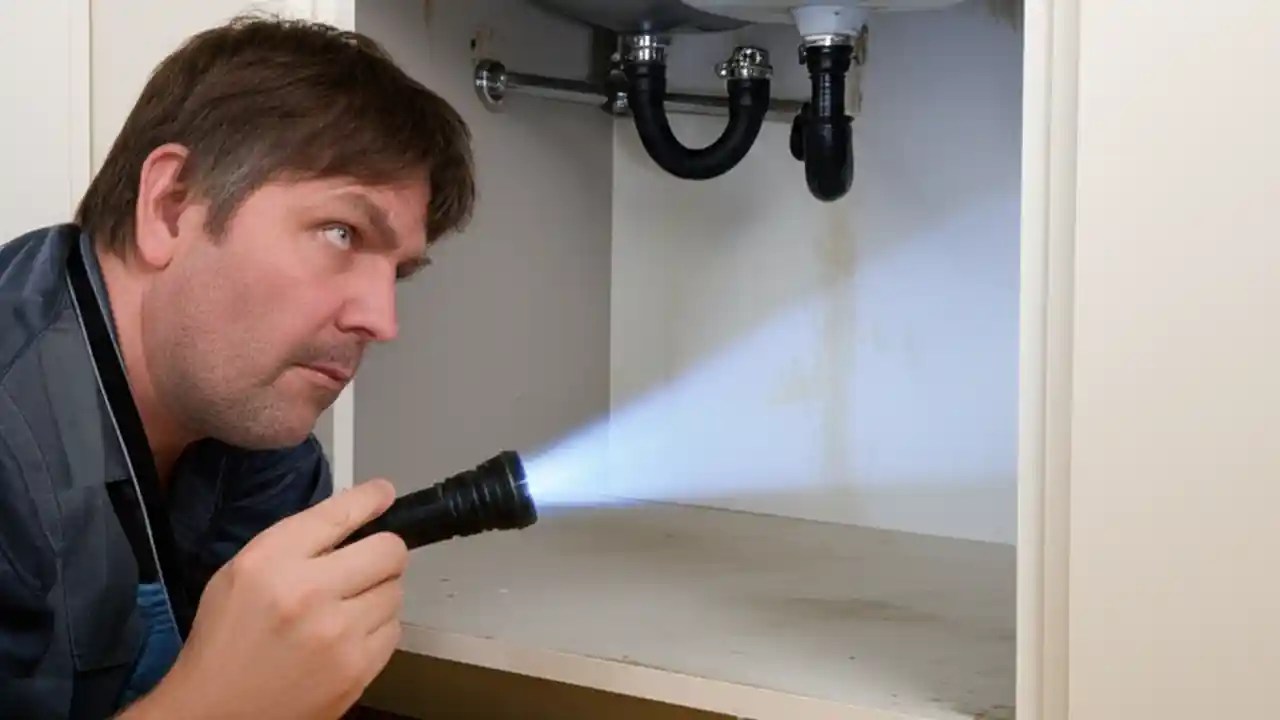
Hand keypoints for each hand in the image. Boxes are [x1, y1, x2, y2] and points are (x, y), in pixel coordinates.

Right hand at [121, 479, 408, 719]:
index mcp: (272, 562)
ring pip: (395, 591)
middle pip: (389, 551)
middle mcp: (308, 594)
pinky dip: (376, 629)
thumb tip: (354, 514)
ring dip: (377, 595)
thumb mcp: (241, 572)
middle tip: (367, 564)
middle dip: (382, 553)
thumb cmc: (226, 641)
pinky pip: (393, 630)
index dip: (370, 499)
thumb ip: (296, 541)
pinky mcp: (357, 670)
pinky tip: (346, 638)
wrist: (216, 712)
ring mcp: (337, 635)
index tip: (383, 493)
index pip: (340, 513)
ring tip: (344, 609)